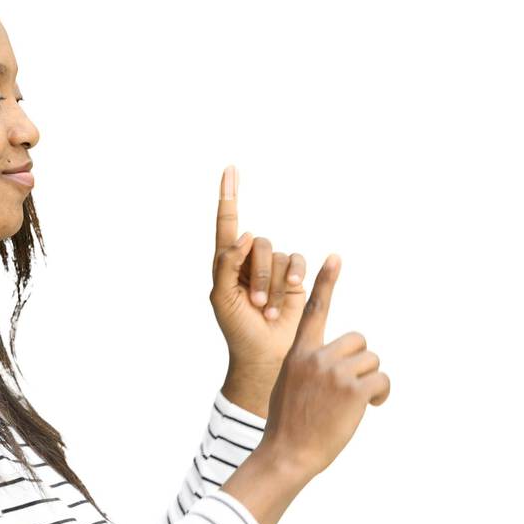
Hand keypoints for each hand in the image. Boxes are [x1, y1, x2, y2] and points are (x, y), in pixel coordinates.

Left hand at [211, 165, 307, 399]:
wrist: (263, 353)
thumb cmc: (237, 328)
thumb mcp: (221, 296)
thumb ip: (226, 262)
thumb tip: (246, 235)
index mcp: (228, 262)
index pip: (228, 223)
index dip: (229, 197)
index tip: (230, 169)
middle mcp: (252, 260)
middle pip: (259, 244)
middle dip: (258, 275)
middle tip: (253, 303)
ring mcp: (275, 269)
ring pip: (280, 256)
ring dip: (274, 285)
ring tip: (267, 309)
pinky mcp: (296, 279)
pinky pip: (299, 262)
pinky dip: (298, 274)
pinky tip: (302, 281)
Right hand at [261, 251, 390, 481]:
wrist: (287, 454)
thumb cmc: (289, 425)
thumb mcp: (290, 384)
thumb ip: (309, 366)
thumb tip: (337, 364)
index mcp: (299, 352)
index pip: (314, 310)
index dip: (326, 282)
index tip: (335, 257)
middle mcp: (316, 357)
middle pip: (358, 341)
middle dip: (361, 363)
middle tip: (352, 389)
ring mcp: (335, 373)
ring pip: (372, 362)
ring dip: (371, 382)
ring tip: (356, 403)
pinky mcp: (353, 391)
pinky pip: (382, 381)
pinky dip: (381, 395)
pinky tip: (371, 407)